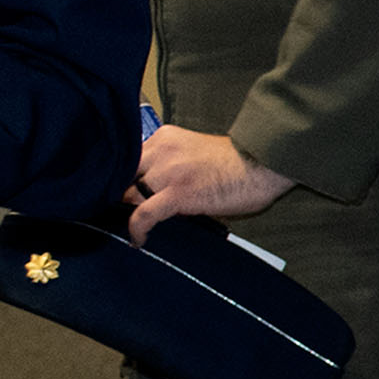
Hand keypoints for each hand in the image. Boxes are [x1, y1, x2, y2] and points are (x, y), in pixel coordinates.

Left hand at [125, 125, 295, 244]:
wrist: (262, 164)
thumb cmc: (235, 163)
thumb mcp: (193, 152)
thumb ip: (170, 163)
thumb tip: (153, 191)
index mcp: (163, 138)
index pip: (128, 158)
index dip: (121, 178)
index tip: (118, 194)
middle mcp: (159, 150)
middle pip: (122, 174)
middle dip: (118, 193)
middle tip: (116, 212)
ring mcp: (167, 171)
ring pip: (129, 193)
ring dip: (126, 210)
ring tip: (128, 227)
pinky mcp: (178, 193)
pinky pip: (144, 213)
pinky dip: (137, 228)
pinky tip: (137, 240)